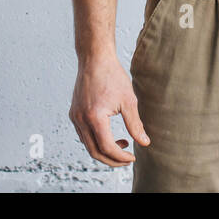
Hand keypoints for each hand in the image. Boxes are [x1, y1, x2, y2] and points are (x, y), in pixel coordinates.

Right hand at [69, 52, 149, 166]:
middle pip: (94, 152)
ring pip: (88, 145)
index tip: (132, 157)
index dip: (121, 156)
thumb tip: (144, 143)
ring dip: (104, 150)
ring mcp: (75, 117)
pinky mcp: (74, 113)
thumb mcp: (128, 101)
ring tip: (122, 143)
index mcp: (95, 117)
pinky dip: (96, 141)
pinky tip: (109, 135)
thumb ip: (135, 124)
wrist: (95, 59)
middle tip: (127, 158)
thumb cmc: (112, 76)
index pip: (107, 147)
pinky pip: (83, 135)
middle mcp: (81, 119)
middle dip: (112, 160)